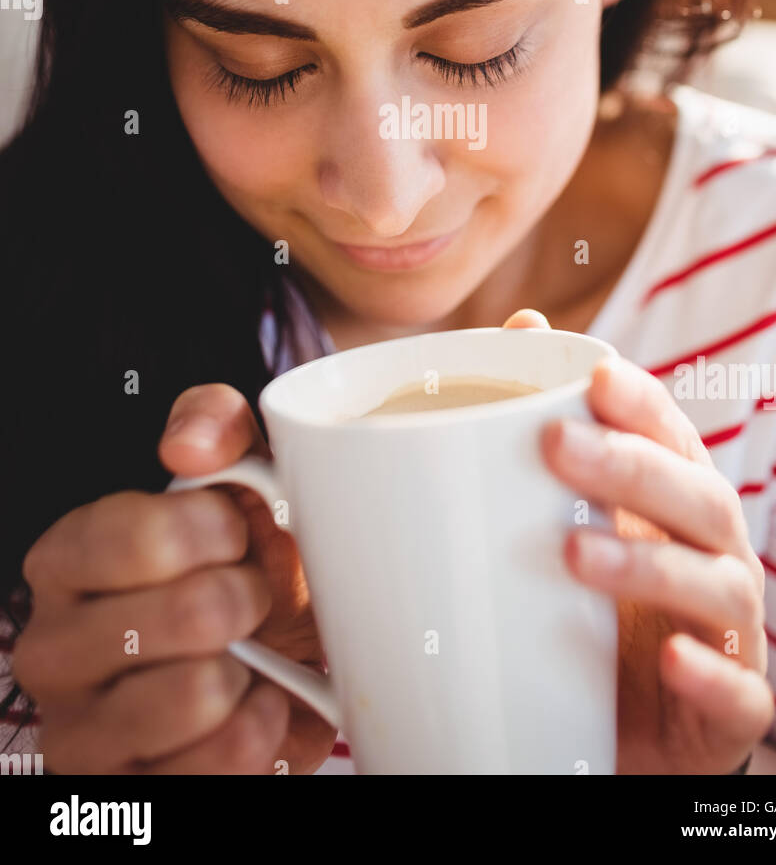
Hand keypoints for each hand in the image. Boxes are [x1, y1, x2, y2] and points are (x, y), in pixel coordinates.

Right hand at [15, 383, 335, 773]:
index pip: (124, 539)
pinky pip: (215, 768)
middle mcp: (55, 648)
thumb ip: (216, 426)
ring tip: (251, 656)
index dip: (205, 530)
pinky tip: (258, 707)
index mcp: (67, 559)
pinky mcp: (128, 790)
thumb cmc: (243, 559)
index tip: (236, 530)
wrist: (279, 654)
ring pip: (193, 697)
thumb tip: (187, 443)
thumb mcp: (237, 473)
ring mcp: (84, 730)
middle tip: (250, 595)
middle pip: (172, 616)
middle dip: (243, 597)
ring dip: (253, 669)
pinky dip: (261, 734)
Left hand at [504, 310, 774, 773]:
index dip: (641, 405)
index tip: (595, 377)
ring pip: (717, 586)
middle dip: (632, 466)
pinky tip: (673, 658)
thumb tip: (520, 325)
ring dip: (650, 564)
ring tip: (575, 554)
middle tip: (555, 444)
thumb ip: (548, 429)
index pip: (672, 437)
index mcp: (678, 500)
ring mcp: (730, 630)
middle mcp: (716, 552)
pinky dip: (710, 674)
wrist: (624, 726)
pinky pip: (739, 691)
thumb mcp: (570, 516)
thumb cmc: (600, 603)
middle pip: (697, 497)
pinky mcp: (732, 707)